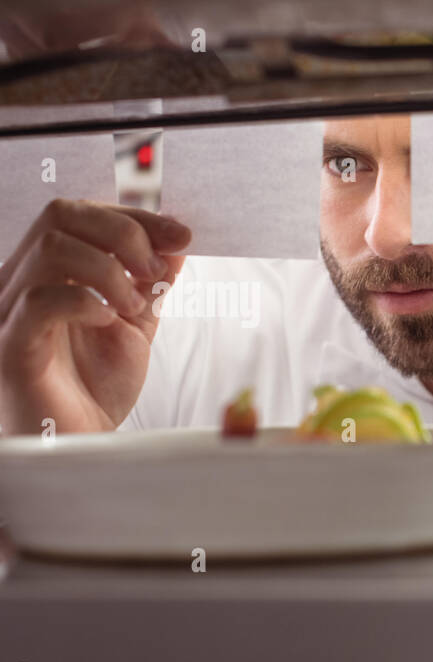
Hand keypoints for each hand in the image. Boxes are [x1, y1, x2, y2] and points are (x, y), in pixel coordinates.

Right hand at [0, 199, 190, 435]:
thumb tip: (174, 243)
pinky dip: (86, 301)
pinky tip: (109, 321)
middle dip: (124, 233)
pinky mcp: (12, 345)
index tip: (182, 235)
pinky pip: (41, 300)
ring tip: (133, 307)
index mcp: (46, 272)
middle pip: (61, 214)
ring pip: (52, 248)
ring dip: (109, 270)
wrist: (76, 444)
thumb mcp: (134, 326)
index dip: (135, 217)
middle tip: (155, 271)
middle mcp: (21, 282)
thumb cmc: (93, 389)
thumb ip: (150, 285)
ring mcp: (10, 310)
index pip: (80, 214)